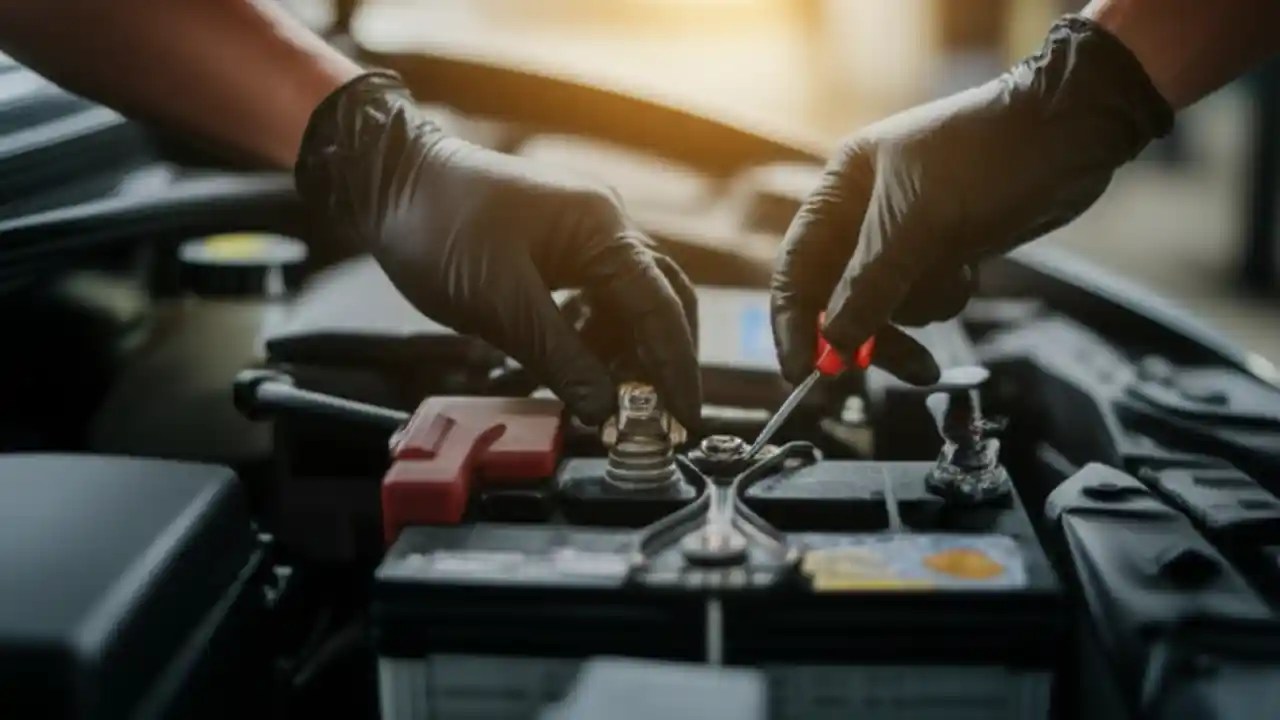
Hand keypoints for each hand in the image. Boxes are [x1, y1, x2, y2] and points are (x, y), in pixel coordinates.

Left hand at [295, 73, 699, 427]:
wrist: (386, 180)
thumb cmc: (437, 224)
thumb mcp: (498, 301)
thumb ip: (559, 356)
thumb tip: (604, 408)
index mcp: (601, 227)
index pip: (660, 306)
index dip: (677, 367)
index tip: (686, 416)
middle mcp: (604, 226)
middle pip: (661, 301)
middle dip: (664, 361)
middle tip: (663, 417)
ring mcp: (582, 237)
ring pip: (628, 305)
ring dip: (627, 354)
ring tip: (616, 403)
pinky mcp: (557, 251)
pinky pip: (595, 301)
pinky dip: (596, 340)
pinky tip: (581, 369)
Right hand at [771, 16, 1171, 385]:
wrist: (1068, 133)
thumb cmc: (987, 159)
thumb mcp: (921, 224)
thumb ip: (871, 286)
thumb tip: (835, 344)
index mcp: (840, 190)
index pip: (795, 268)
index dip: (793, 322)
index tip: (801, 371)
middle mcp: (864, 213)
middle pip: (840, 295)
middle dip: (866, 331)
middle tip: (886, 368)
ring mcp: (905, 233)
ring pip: (887, 303)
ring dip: (918, 307)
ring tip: (954, 282)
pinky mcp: (943, 249)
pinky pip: (924, 296)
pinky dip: (944, 295)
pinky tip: (969, 272)